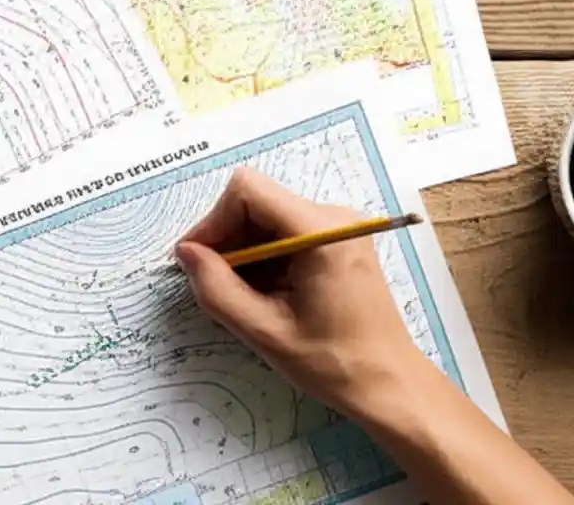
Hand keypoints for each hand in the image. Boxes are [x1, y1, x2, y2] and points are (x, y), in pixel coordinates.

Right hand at [174, 167, 429, 421]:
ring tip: (242, 296)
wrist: (388, 383)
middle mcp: (334, 216)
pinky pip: (285, 233)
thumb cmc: (333, 363)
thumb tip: (186, 253)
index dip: (213, 221)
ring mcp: (339, 227)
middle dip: (226, 239)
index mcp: (322, 231)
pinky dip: (263, 258)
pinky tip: (263, 294)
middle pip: (256, 202)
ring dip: (243, 252)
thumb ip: (217, 289)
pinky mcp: (338, 241)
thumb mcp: (264, 331)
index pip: (248, 191)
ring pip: (267, 217)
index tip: (196, 261)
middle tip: (212, 284)